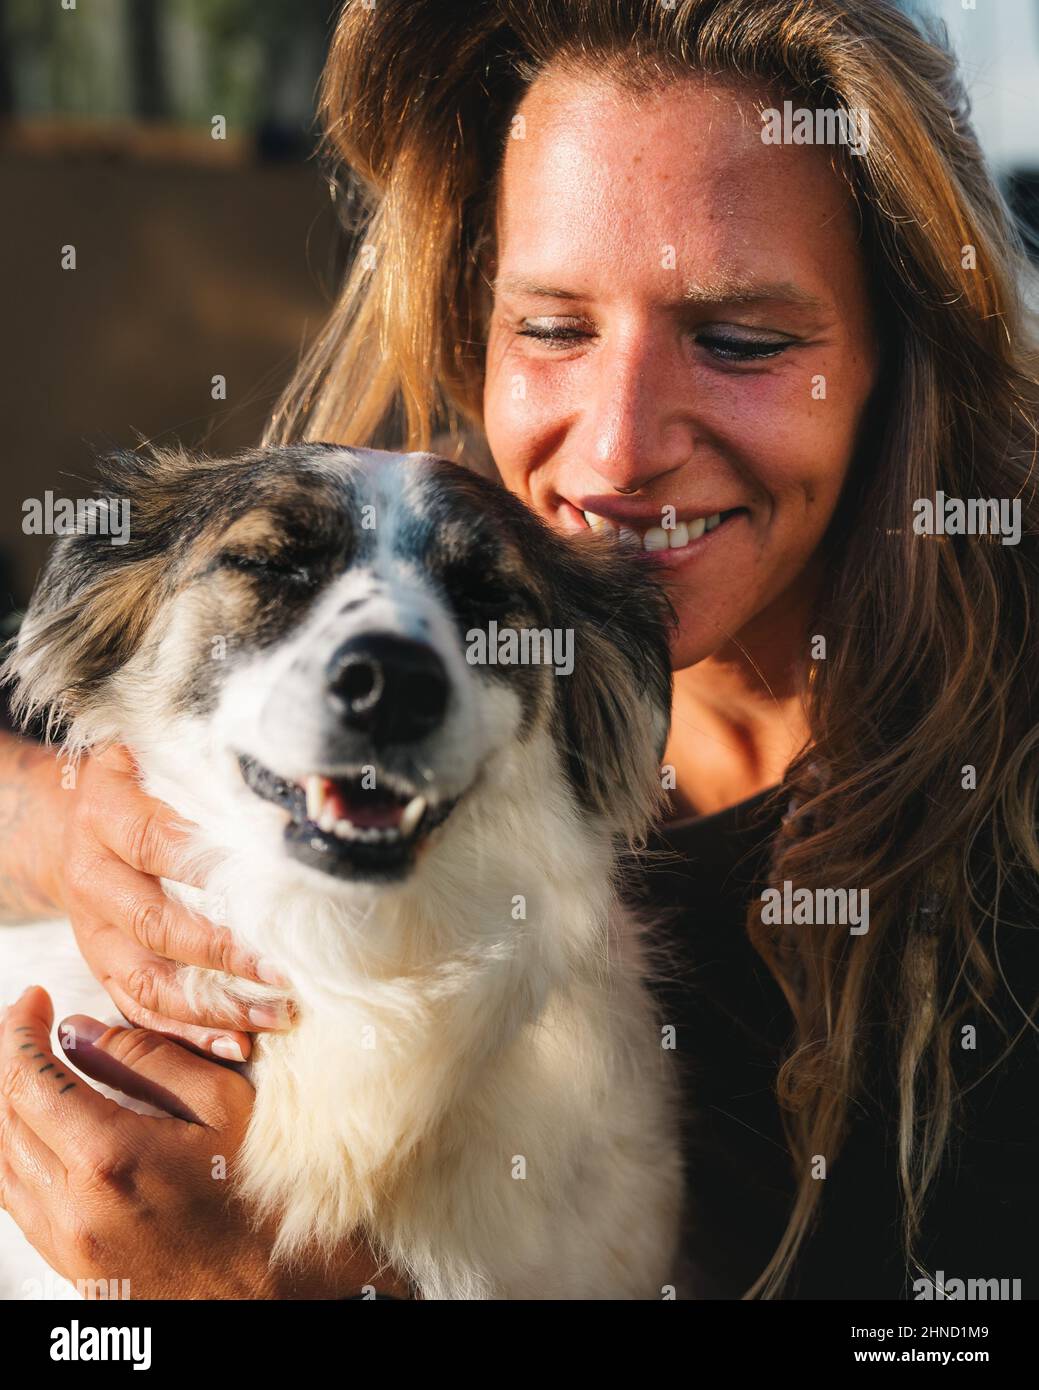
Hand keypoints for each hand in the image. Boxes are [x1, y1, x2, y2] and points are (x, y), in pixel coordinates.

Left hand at [0, 987, 409, 1298]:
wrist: (275, 1286)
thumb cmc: (261, 1189)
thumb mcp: (224, 1104)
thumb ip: (149, 1059)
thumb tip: (81, 1032)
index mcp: (109, 1155)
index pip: (29, 1080)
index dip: (20, 1031)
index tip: (33, 1000)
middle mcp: (72, 1205)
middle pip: (5, 1117)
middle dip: (8, 1060)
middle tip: (25, 1024)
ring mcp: (66, 1242)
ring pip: (3, 1161)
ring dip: (6, 1106)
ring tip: (26, 1068)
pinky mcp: (71, 1265)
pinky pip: (16, 1200)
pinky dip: (14, 1151)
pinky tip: (36, 1127)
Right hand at [57, 746, 290, 1060]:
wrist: (71, 824)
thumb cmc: (138, 785)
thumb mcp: (156, 755)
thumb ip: (204, 763)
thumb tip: (298, 781)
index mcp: (105, 816)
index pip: (157, 844)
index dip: (209, 869)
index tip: (269, 891)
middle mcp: (92, 879)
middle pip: (156, 924)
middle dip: (224, 953)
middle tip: (284, 970)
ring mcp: (93, 932)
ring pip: (148, 982)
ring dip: (215, 1006)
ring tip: (278, 1015)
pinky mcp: (101, 968)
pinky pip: (139, 1011)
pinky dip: (188, 1034)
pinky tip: (238, 1044)